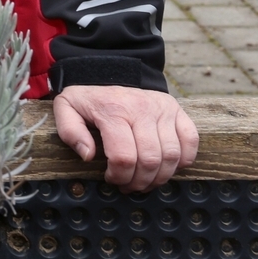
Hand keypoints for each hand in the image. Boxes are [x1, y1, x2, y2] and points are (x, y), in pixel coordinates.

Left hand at [53, 84, 198, 192]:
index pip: (124, 157)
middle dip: (139, 181)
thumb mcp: (67, 108)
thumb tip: (88, 155)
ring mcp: (163, 109)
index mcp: (113, 111)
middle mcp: (142, 109)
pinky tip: (167, 166)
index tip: (111, 179)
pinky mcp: (177, 110)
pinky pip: (191, 141)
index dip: (119, 176)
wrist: (111, 72)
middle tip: (129, 186)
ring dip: (160, 177)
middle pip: (150, 160)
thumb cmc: (89, 99)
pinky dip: (184, 160)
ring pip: (171, 155)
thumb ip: (70, 131)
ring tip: (146, 181)